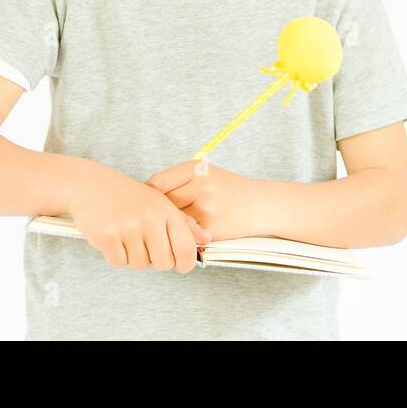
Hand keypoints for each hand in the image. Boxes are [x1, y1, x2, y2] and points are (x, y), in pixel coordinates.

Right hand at [68, 167, 211, 273]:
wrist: (91, 186)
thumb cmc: (128, 197)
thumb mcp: (159, 202)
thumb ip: (184, 223)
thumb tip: (206, 239)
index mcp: (166, 210)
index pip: (186, 248)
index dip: (186, 264)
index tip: (180, 265)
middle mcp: (150, 219)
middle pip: (164, 263)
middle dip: (155, 261)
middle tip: (144, 245)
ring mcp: (128, 228)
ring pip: (140, 265)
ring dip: (133, 257)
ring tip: (126, 237)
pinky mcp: (108, 237)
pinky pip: (120, 263)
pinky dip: (116, 256)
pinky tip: (113, 238)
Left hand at [145, 159, 264, 242]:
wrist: (261, 205)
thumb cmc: (228, 189)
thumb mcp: (205, 174)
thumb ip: (177, 181)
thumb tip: (144, 196)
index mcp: (195, 169)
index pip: (156, 184)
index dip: (148, 197)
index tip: (146, 205)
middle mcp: (200, 186)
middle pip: (162, 204)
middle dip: (155, 214)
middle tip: (150, 221)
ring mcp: (206, 208)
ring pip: (172, 222)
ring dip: (165, 228)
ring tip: (162, 230)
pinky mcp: (211, 229)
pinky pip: (185, 235)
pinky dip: (179, 238)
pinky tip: (178, 238)